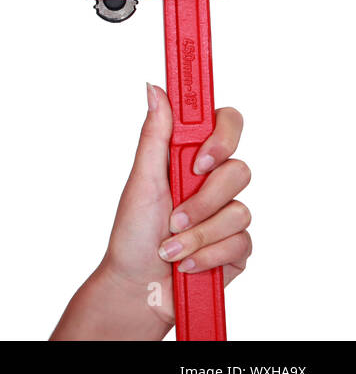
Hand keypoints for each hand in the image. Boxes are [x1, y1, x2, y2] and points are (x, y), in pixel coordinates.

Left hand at [98, 83, 251, 331]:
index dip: (222, 137)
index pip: (226, 125)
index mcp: (188, 158)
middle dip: (202, 200)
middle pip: (238, 170)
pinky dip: (207, 255)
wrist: (139, 286)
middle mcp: (212, 182)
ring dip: (198, 233)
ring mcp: (227, 214)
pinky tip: (186, 262)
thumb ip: (155, 135)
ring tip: (170, 246)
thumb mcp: (141, 181)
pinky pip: (241, 242)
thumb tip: (155, 88)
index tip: (200, 160)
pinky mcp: (238, 246)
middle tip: (174, 215)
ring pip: (238, 211)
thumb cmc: (132, 233)